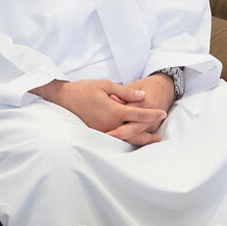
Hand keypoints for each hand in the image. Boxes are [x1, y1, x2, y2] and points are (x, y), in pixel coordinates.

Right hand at [33, 79, 166, 140]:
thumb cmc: (84, 89)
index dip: (152, 114)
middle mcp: (110, 124)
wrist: (63, 99)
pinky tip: (133, 139)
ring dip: (140, 139)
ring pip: (126, 138)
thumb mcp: (106, 85)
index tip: (163, 113)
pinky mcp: (98, 133)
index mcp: (113, 111)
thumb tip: (142, 95)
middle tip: (160, 135)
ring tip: (151, 140)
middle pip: (135, 131)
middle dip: (149, 132)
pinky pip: (116, 138)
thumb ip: (126, 92)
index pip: (138, 114)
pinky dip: (127, 139)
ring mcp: (103, 131)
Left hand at [104, 75, 177, 145]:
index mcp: (145, 103)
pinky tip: (118, 140)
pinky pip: (140, 137)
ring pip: (136, 136)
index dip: (116, 116)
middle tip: (106, 135)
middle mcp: (150, 116)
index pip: (129, 112)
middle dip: (119, 134)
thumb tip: (112, 99)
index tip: (106, 119)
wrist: (166, 88)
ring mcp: (152, 125)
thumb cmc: (147, 86)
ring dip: (123, 138)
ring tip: (110, 139)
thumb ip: (124, 94)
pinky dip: (130, 138)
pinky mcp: (152, 129)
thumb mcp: (135, 85)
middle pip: (133, 129)